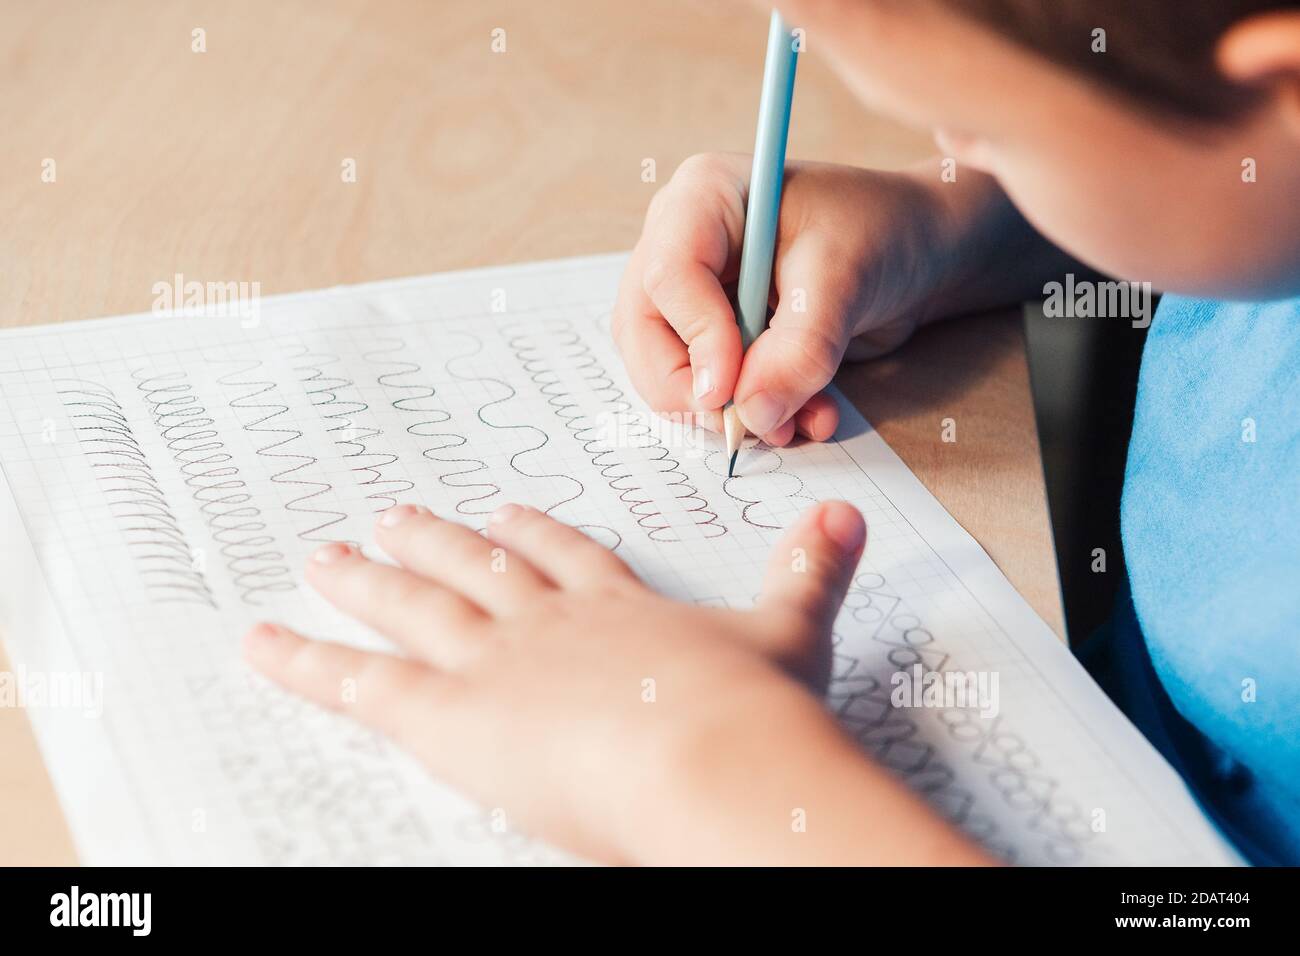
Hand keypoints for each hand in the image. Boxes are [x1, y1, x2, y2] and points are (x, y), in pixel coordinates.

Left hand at [243, 500, 984, 864]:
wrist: (712, 754)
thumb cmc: (750, 710)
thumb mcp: (790, 633)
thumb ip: (811, 572)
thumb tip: (851, 517)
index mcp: (615, 608)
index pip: (563, 558)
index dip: (532, 532)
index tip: (506, 512)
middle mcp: (545, 620)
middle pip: (475, 569)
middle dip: (432, 542)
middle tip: (392, 517)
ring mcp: (492, 658)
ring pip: (412, 607)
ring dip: (365, 580)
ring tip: (324, 556)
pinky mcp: (450, 711)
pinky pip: (360, 683)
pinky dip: (306, 661)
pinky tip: (265, 642)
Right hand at [612, 153, 950, 445]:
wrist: (916, 252)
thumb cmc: (881, 232)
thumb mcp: (846, 280)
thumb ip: (800, 348)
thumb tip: (753, 414)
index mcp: (702, 199)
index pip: (668, 276)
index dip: (696, 339)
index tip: (731, 391)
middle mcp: (681, 245)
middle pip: (643, 332)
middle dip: (693, 391)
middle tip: (746, 423)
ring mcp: (693, 295)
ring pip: (666, 371)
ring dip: (729, 413)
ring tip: (796, 423)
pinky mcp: (714, 338)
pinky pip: (706, 392)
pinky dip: (753, 416)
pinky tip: (806, 418)